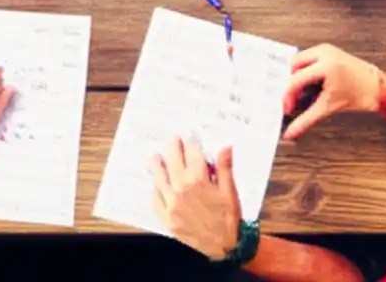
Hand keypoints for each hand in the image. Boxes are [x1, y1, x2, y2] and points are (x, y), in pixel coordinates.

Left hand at [151, 137, 239, 259]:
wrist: (224, 247)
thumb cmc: (228, 219)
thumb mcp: (230, 192)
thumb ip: (225, 168)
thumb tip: (225, 147)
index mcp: (199, 181)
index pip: (191, 153)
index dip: (190, 142)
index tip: (189, 138)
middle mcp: (182, 190)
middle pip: (172, 160)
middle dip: (172, 147)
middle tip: (172, 140)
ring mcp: (172, 204)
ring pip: (159, 178)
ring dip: (157, 165)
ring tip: (155, 157)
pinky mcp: (167, 217)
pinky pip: (155, 199)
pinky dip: (155, 189)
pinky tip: (155, 184)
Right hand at [282, 44, 382, 139]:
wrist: (378, 88)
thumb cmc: (361, 95)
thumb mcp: (329, 108)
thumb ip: (306, 120)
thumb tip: (291, 132)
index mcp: (325, 66)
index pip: (295, 80)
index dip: (288, 96)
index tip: (288, 107)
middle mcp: (324, 54)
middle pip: (293, 66)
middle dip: (291, 84)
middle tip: (293, 99)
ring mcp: (326, 50)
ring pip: (299, 60)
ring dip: (297, 76)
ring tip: (302, 92)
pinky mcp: (329, 50)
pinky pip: (308, 58)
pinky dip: (305, 70)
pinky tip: (310, 83)